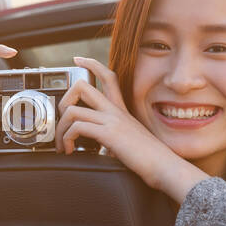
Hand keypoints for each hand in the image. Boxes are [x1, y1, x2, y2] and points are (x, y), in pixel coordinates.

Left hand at [54, 55, 185, 191]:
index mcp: (121, 110)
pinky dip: (67, 139)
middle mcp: (116, 111)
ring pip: (73, 109)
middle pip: (83, 86)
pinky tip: (70, 150)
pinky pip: (77, 127)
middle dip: (63, 100)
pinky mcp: (109, 134)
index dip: (91, 64)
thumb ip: (114, 137)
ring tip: (62, 143)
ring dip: (61, 128)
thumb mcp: (129, 140)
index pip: (108, 77)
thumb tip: (101, 147)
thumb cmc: (149, 158)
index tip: (78, 60)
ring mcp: (112, 120)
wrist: (165, 166)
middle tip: (61, 118)